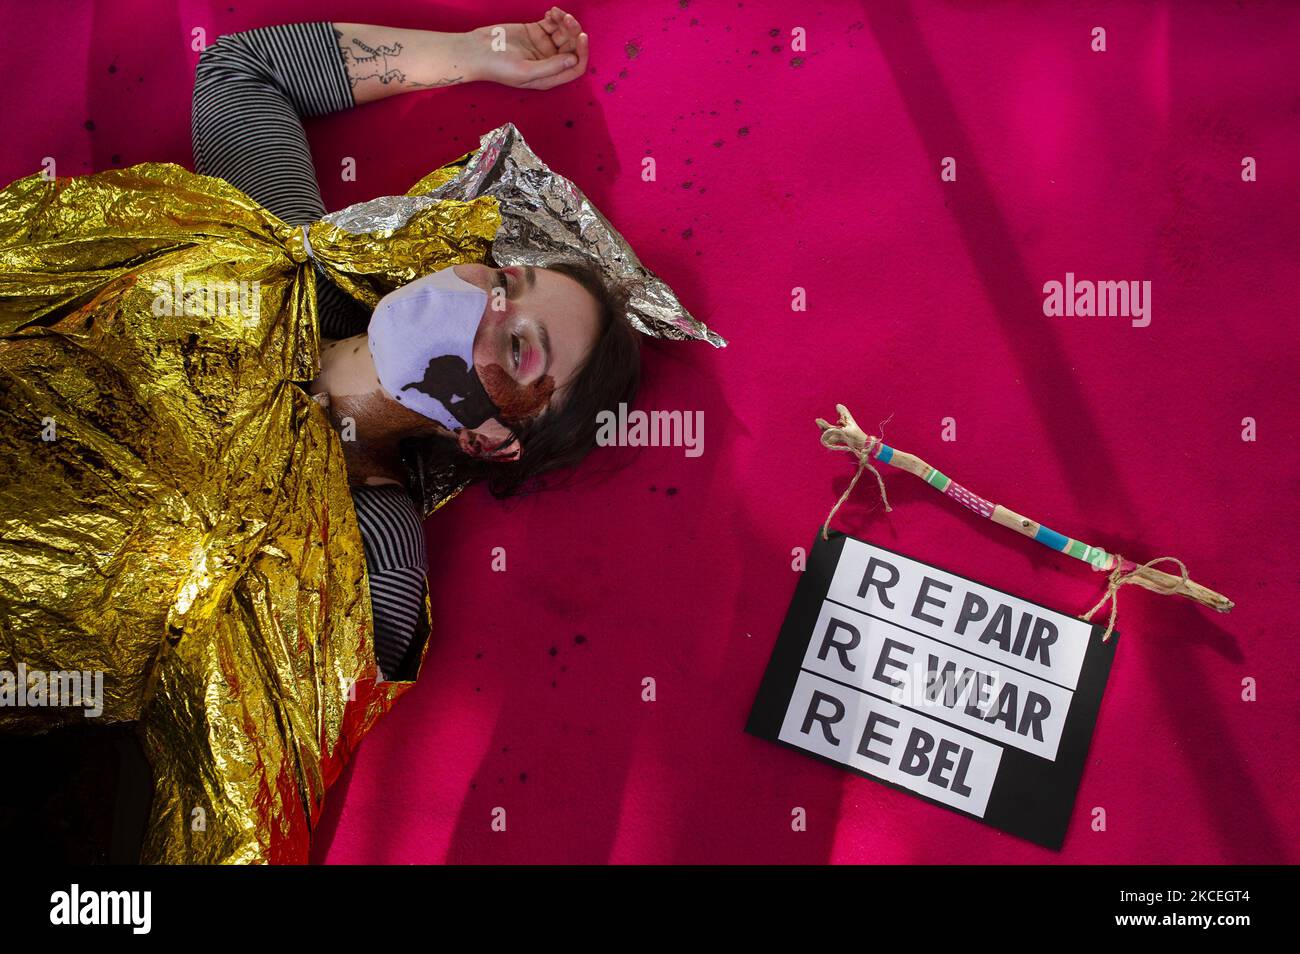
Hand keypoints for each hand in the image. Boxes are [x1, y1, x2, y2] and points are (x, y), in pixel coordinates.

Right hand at [465, 7, 588, 89]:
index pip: (575, 67)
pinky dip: (556, 17)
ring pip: (564, 33)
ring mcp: (543, 46)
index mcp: (549, 77)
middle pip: (572, 48)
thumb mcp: (525, 71)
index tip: (581, 36)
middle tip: (567, 19)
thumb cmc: (498, 67)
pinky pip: (552, 24)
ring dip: (565, 21)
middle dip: (574, 33)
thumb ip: (550, 67)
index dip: (582, 53)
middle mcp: (549, 62)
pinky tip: (550, 12)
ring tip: (556, 13)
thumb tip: (573, 59)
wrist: (476, 50)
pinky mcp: (535, 32)